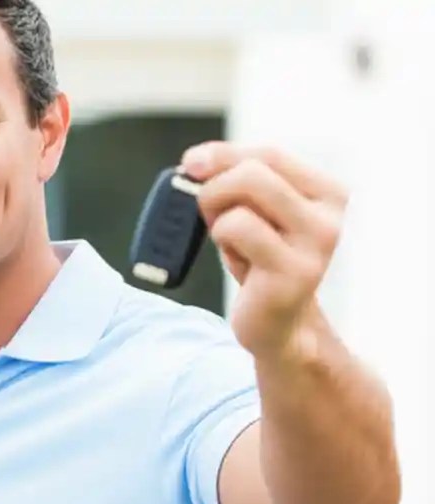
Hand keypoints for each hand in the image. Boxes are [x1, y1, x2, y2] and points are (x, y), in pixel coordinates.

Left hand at [181, 141, 348, 361]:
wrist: (282, 328)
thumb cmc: (262, 264)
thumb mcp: (252, 215)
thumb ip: (233, 182)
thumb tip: (195, 161)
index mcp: (328, 193)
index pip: (268, 155)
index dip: (223, 154)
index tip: (191, 163)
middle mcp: (331, 213)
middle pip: (255, 169)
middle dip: (216, 187)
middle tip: (212, 216)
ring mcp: (317, 242)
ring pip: (245, 191)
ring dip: (219, 217)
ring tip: (234, 245)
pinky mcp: (295, 270)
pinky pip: (237, 227)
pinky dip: (223, 240)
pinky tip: (241, 264)